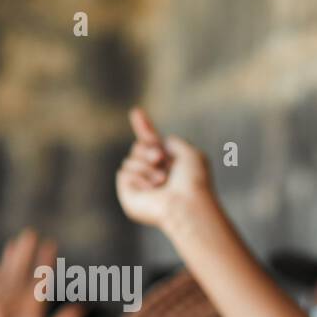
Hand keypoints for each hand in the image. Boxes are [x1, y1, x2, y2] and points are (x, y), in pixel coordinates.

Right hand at [0, 229, 84, 316]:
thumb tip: (81, 310)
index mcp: (34, 306)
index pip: (41, 280)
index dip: (46, 264)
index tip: (52, 245)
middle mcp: (18, 302)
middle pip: (23, 274)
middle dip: (27, 255)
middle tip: (32, 233)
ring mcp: (3, 306)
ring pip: (7, 280)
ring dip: (9, 263)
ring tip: (13, 244)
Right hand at [115, 108, 211, 228]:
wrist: (187, 204)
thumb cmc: (193, 181)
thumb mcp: (190, 153)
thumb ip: (174, 142)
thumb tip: (162, 140)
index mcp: (170, 166)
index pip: (152, 144)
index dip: (144, 128)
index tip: (137, 112)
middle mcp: (155, 176)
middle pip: (138, 148)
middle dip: (148, 149)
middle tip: (160, 158)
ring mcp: (141, 187)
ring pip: (129, 160)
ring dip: (146, 165)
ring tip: (162, 180)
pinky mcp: (129, 196)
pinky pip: (123, 173)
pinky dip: (139, 176)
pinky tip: (152, 189)